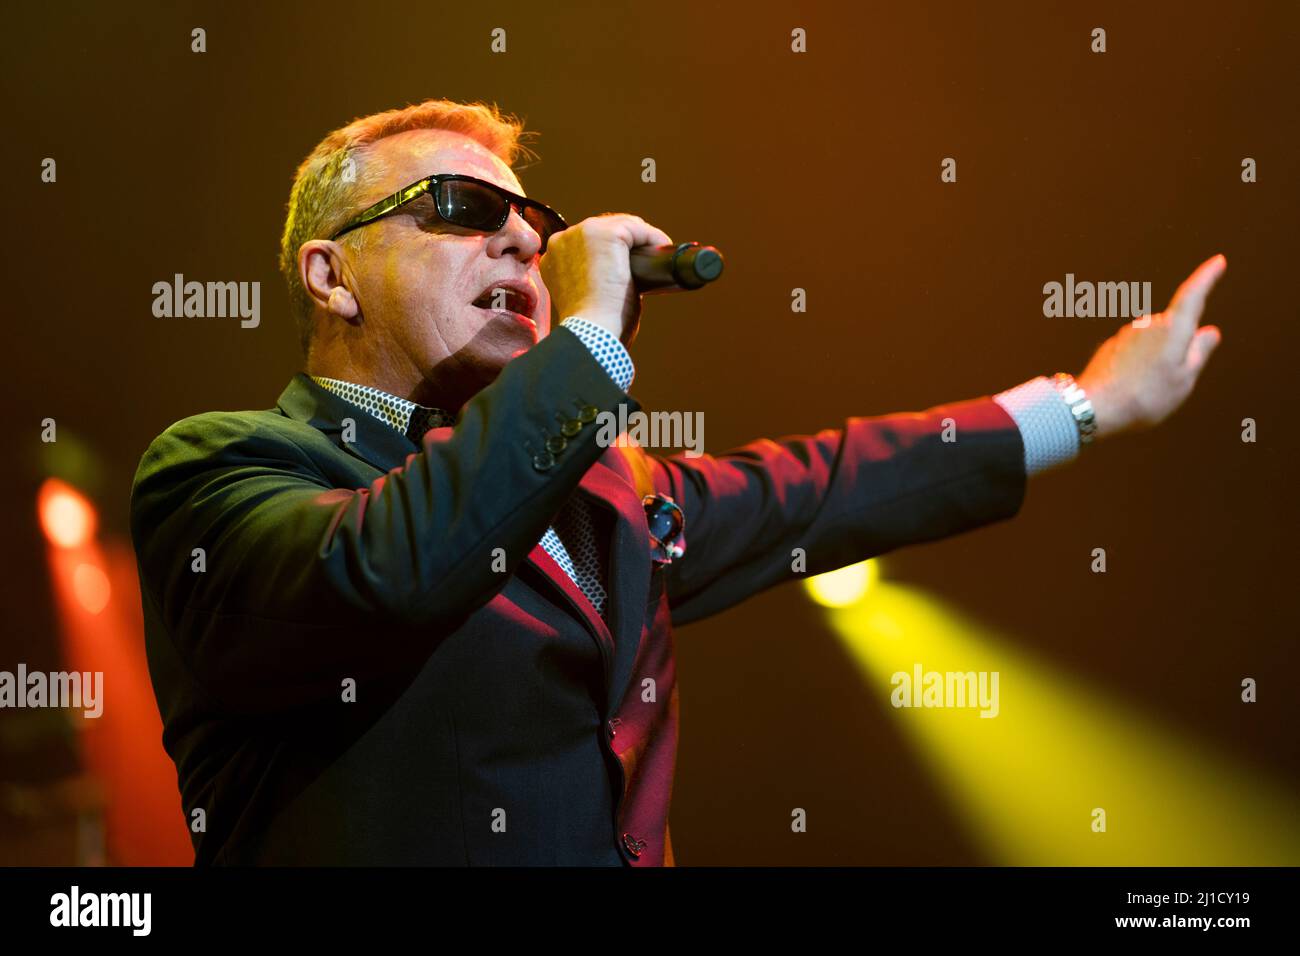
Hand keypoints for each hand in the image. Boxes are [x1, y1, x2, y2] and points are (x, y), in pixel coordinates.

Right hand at [539, 213, 672, 345]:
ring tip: (658, 255)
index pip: (588, 242)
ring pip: (621, 226)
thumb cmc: (594, 327)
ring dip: (642, 238)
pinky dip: (653, 237)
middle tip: (651, 258)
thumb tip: (624, 277)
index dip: (613, 251)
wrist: (592, 333)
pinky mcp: (606, 233)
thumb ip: (594, 281)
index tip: (633, 265)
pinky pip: (636, 228)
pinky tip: (661, 249)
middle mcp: (562, 240)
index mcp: (553, 258)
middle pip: (604, 228)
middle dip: (629, 241)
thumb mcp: (586, 298)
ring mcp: (582, 233)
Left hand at [1077, 254, 1225, 438]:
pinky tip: (1128, 387)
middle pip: (1175, 329)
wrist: (1096, 407)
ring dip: (1156, 361)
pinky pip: (1135, 353)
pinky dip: (1138, 366)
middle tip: (1168, 383)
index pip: (1193, 296)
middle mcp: (1148, 324)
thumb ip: (1199, 352)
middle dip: (1178, 350)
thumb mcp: (1184, 378)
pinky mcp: (1112, 346)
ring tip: (1145, 390)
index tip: (1217, 261)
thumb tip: (1209, 331)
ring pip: (1154, 343)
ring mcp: (1127, 334)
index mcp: (1172, 329)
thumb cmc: (1147, 397)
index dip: (1206, 278)